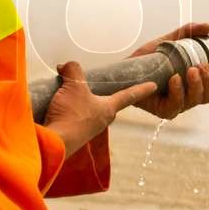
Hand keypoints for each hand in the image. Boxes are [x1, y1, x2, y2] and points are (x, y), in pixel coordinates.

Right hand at [43, 61, 157, 157]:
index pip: (128, 95)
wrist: (54, 143)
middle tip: (94, 83)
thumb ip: (73, 70)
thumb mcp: (74, 86)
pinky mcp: (72, 135)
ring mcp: (87, 130)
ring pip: (87, 109)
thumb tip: (67, 66)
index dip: (141, 89)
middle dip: (101, 93)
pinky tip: (57, 105)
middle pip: (105, 103)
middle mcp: (101, 120)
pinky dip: (67, 109)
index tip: (154, 86)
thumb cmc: (71, 114)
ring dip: (79, 100)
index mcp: (108, 109)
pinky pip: (72, 117)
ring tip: (66, 90)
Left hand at [128, 23, 208, 120]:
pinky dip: (178, 92)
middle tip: (201, 65)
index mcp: (194, 84)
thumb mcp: (170, 41)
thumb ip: (188, 32)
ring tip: (190, 69)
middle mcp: (189, 96)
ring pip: (196, 101)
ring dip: (197, 85)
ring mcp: (177, 104)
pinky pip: (176, 106)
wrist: (126, 69)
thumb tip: (207, 26)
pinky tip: (175, 79)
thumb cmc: (149, 59)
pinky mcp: (163, 110)